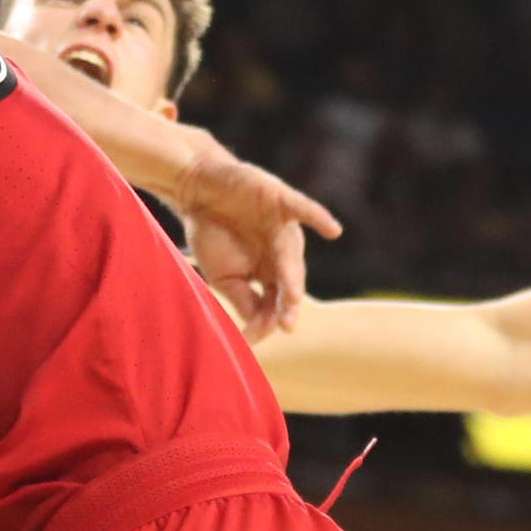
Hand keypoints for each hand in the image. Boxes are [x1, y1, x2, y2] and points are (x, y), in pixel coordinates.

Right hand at [168, 147, 343, 336]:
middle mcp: (282, 252)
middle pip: (289, 282)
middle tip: (286, 325)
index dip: (268, 320)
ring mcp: (283, 227)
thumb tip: (256, 330)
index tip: (252, 339)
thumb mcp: (224, 277)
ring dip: (293, 277)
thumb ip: (243, 300)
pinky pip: (303, 209)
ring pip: (291, 255)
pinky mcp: (280, 200)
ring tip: (292, 298)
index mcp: (270, 272)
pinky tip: (333, 231)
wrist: (197, 191)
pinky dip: (318, 218)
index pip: (277, 302)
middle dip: (288, 304)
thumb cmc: (212, 235)